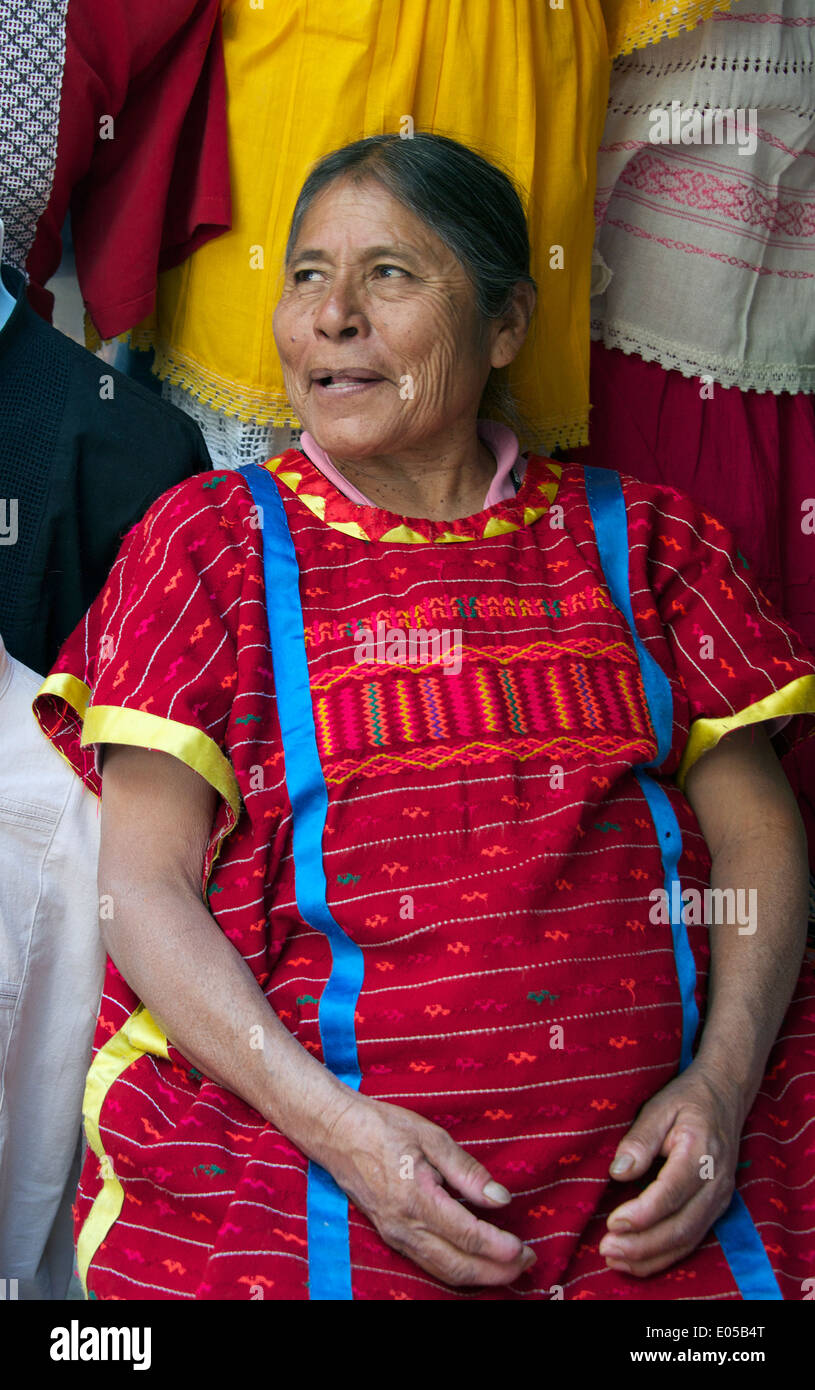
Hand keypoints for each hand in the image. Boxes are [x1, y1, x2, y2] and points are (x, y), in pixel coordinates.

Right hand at [316, 1091, 536, 1286]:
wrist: (336, 1132)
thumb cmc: (383, 1128)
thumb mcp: (431, 1138)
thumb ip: (467, 1172)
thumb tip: (500, 1199)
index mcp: (416, 1200)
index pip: (467, 1236)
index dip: (499, 1247)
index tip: (524, 1248)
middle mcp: (404, 1227)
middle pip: (458, 1266)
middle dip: (496, 1271)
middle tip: (527, 1261)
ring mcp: (395, 1235)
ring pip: (443, 1271)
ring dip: (479, 1275)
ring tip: (509, 1266)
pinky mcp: (390, 1235)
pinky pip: (428, 1263)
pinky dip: (457, 1269)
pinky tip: (476, 1260)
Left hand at [599, 1062, 742, 1276]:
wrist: (725, 1095)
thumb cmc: (688, 1099)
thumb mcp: (660, 1107)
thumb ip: (640, 1139)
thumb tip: (618, 1172)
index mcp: (701, 1153)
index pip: (672, 1193)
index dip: (642, 1213)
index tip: (613, 1223)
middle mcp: (716, 1182)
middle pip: (680, 1226)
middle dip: (642, 1244)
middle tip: (607, 1248)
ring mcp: (719, 1198)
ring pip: (687, 1240)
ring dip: (651, 1256)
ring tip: (615, 1260)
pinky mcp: (716, 1207)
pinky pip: (692, 1240)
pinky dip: (664, 1255)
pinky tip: (637, 1260)